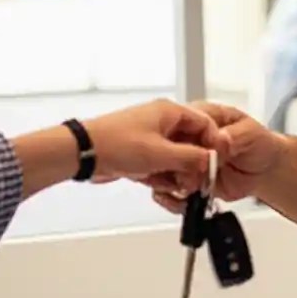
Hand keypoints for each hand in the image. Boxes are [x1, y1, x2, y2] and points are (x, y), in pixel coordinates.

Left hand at [84, 98, 226, 191]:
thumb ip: (191, 158)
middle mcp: (162, 122)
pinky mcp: (140, 154)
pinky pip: (161, 165)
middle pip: (191, 143)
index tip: (213, 163)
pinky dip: (163, 176)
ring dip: (178, 173)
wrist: (83, 153)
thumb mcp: (161, 153)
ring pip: (177, 157)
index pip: (205, 124)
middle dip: (193, 164)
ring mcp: (150, 138)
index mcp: (170, 112)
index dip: (212, 144)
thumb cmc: (116, 144)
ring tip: (175, 186)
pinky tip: (159, 185)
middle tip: (193, 181)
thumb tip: (210, 161)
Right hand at [148, 102, 283, 211]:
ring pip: (164, 170)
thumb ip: (235, 135)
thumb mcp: (251, 134)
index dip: (180, 138)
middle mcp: (188, 137)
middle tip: (188, 177)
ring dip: (171, 183)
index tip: (193, 154)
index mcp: (201, 117)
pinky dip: (174, 198)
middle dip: (172, 164)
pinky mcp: (187, 180)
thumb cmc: (259, 143)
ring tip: (187, 190)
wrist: (264, 169)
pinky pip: (172, 190)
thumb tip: (219, 139)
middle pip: (165, 148)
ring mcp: (185, 160)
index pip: (178, 123)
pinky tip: (183, 201)